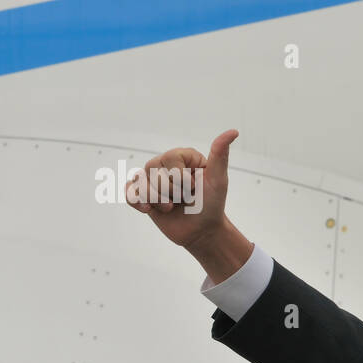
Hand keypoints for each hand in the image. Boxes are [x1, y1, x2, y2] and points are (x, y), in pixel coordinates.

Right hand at [126, 129, 237, 249]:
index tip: (195, 187)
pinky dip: (140, 203)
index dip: (181, 178)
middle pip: (153, 171)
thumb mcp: (218, 180)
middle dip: (172, 192)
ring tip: (172, 206)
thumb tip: (233, 131)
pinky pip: (129, 193)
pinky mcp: (143, 195)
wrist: (201, 231)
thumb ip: (220, 155)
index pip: (169, 158)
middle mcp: (165, 164)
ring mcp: (152, 179)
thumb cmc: (212, 205)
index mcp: (183, 156)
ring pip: (141, 183)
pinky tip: (151, 209)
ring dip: (159, 201)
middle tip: (184, 199)